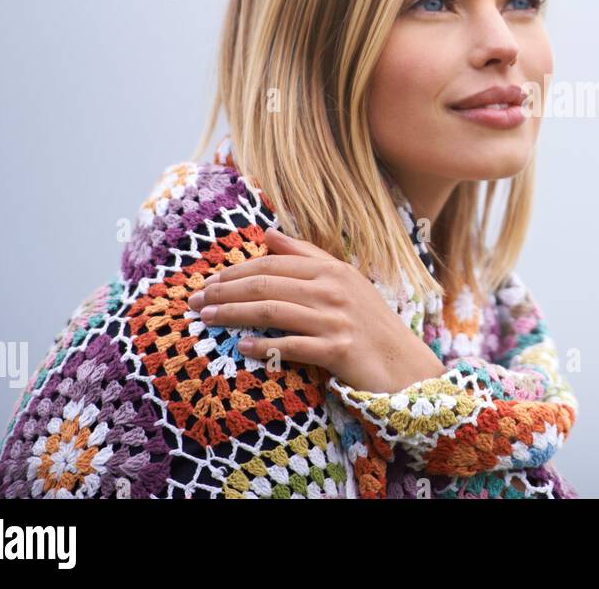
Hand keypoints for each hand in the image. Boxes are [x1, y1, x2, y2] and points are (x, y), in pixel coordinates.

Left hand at [187, 227, 446, 393]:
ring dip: (233, 314)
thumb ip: (307, 257)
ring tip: (206, 319)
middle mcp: (333, 290)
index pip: (272, 265)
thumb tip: (268, 233)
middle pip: (265, 285)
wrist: (404, 365)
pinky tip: (243, 347)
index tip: (208, 282)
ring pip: (271, 311)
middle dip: (224, 291)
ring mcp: (336, 319)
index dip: (235, 272)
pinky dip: (264, 345)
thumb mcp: (345, 282)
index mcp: (333, 270)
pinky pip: (291, 345)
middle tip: (194, 301)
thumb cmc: (369, 324)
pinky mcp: (338, 350)